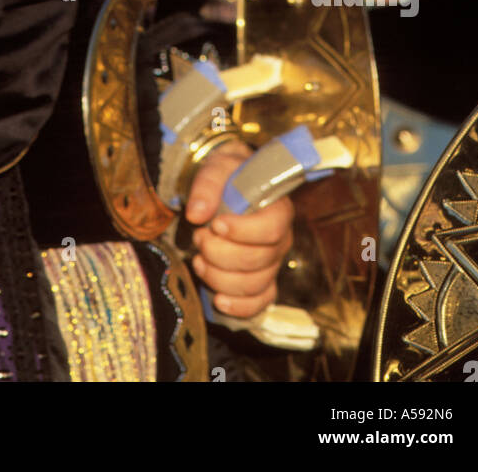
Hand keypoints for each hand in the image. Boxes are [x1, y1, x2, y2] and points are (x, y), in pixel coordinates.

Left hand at [185, 144, 293, 319]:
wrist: (226, 188)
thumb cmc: (226, 177)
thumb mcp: (216, 169)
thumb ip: (206, 186)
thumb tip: (196, 213)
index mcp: (278, 210)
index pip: (271, 229)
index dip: (243, 232)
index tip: (215, 225)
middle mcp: (281, 240)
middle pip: (258, 261)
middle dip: (220, 254)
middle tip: (198, 237)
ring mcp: (272, 264)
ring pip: (254, 284)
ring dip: (220, 277)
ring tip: (198, 259)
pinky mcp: (262, 282)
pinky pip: (258, 304)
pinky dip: (239, 307)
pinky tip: (218, 299)